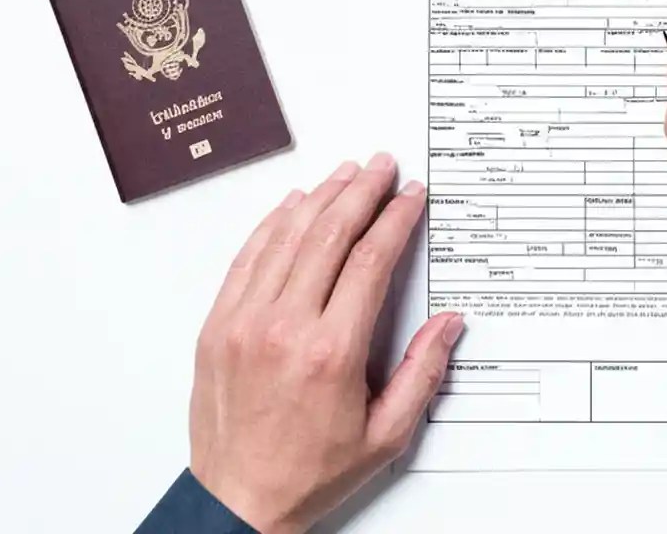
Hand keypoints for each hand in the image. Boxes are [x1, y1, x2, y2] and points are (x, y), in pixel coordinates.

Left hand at [189, 154, 462, 533]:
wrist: (237, 500)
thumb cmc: (308, 472)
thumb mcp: (385, 435)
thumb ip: (423, 373)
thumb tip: (449, 323)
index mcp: (330, 352)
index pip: (369, 261)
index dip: (395, 220)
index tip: (410, 198)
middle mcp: (283, 328)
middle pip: (328, 235)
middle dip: (361, 193)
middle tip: (382, 167)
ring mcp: (243, 322)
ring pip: (285, 238)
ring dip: (319, 198)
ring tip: (345, 174)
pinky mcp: (217, 326)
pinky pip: (247, 258)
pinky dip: (272, 224)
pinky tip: (292, 205)